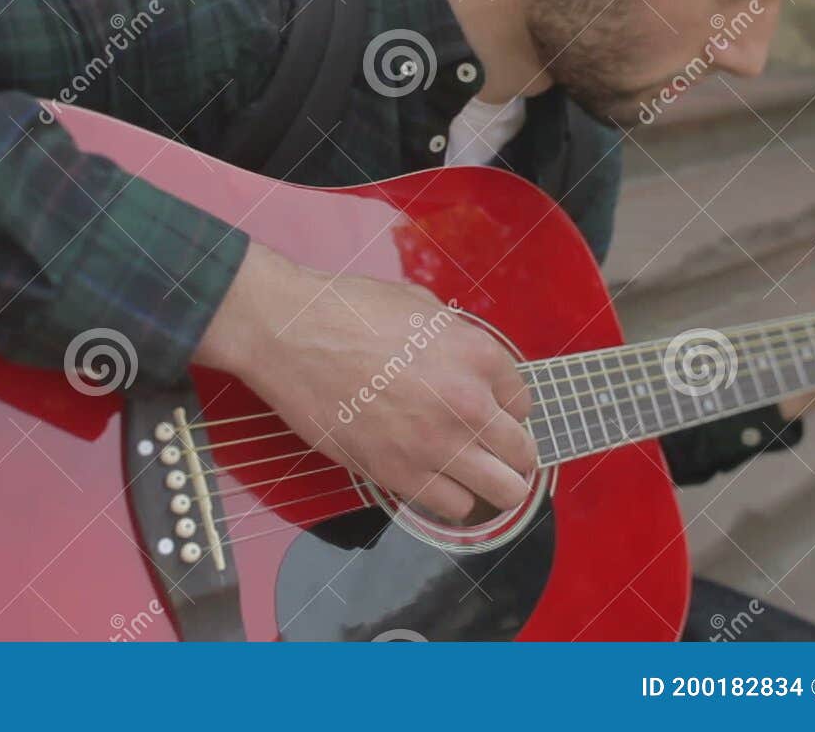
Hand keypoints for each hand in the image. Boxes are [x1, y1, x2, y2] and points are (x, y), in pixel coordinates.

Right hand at [194, 243, 535, 522]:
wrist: (291, 334)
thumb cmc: (346, 312)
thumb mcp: (419, 305)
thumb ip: (456, 337)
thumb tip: (467, 359)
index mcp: (478, 354)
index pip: (523, 402)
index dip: (505, 409)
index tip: (490, 412)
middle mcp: (468, 402)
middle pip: (522, 452)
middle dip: (511, 453)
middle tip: (493, 452)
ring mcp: (436, 443)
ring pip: (503, 491)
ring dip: (490, 484)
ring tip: (473, 476)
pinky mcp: (399, 473)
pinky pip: (454, 508)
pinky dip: (451, 499)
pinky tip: (437, 483)